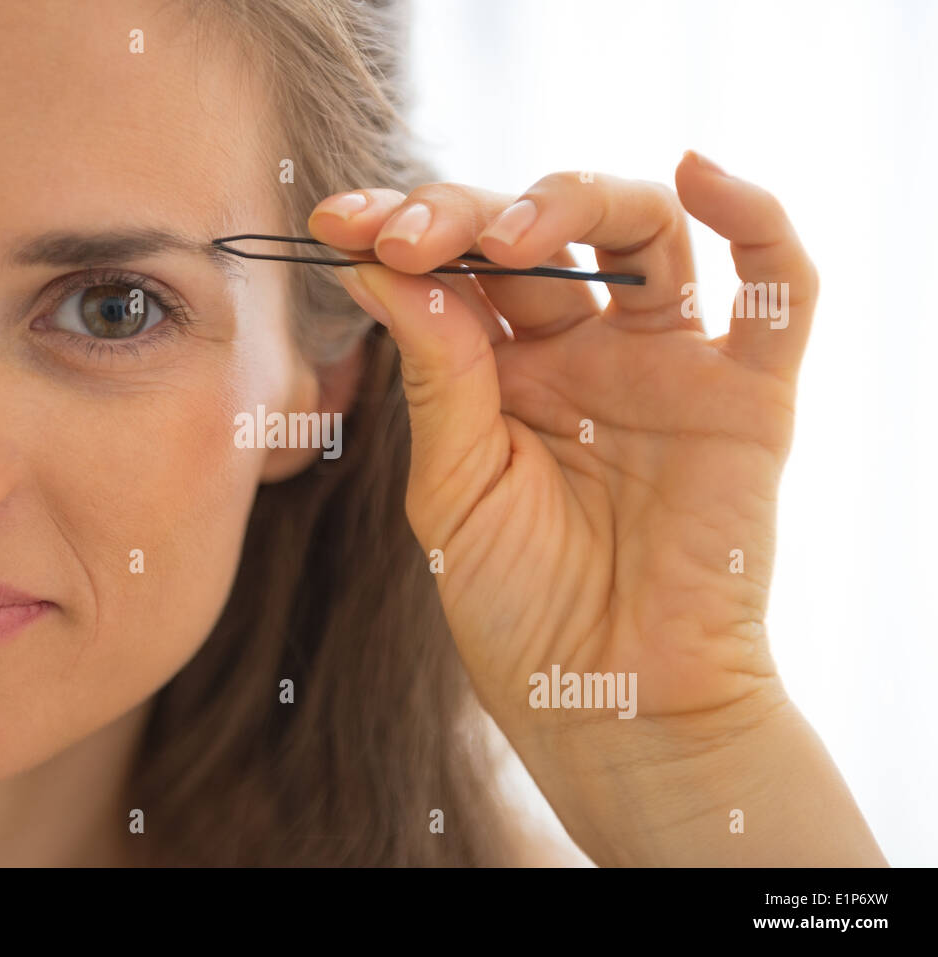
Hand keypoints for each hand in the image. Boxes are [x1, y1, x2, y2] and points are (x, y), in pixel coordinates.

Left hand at [308, 152, 883, 864]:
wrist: (609, 704)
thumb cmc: (519, 610)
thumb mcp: (454, 488)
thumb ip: (435, 376)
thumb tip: (379, 263)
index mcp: (500, 375)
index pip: (457, 270)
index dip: (399, 233)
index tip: (336, 223)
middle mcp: (582, 353)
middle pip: (538, 233)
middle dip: (465, 216)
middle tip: (406, 235)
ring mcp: (665, 366)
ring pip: (642, 230)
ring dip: (575, 202)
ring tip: (514, 234)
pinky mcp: (746, 397)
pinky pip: (776, 290)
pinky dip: (755, 220)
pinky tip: (698, 175)